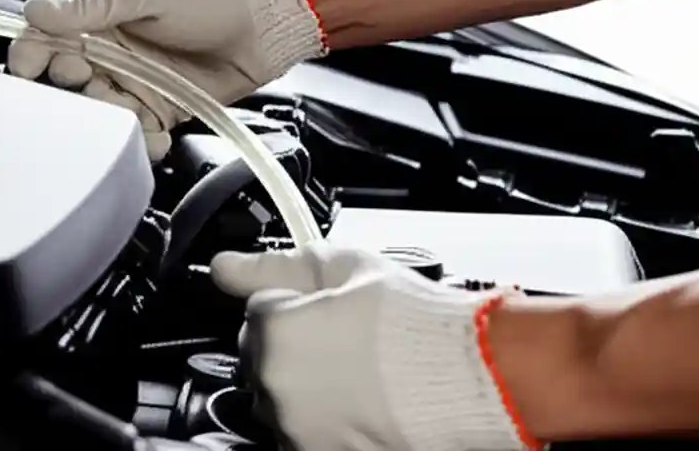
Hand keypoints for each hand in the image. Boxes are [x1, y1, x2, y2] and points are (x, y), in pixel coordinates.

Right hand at [7, 0, 325, 159]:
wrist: (267, 19)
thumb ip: (91, 4)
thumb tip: (36, 11)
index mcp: (99, 11)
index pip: (46, 35)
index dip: (31, 54)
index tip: (28, 69)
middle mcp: (111, 47)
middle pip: (66, 80)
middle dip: (72, 88)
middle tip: (90, 79)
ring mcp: (135, 79)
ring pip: (100, 110)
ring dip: (107, 117)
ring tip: (130, 109)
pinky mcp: (161, 106)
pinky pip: (138, 131)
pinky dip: (141, 140)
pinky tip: (154, 137)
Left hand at [210, 243, 529, 450]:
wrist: (473, 376)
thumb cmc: (415, 324)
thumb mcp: (343, 266)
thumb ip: (273, 266)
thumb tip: (225, 266)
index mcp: (273, 334)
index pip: (256, 311)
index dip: (293, 303)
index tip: (323, 306)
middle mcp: (275, 387)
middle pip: (263, 359)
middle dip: (293, 346)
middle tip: (345, 338)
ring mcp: (296, 429)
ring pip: (283, 400)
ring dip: (307, 385)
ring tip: (361, 371)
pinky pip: (304, 433)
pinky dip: (323, 419)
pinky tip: (361, 401)